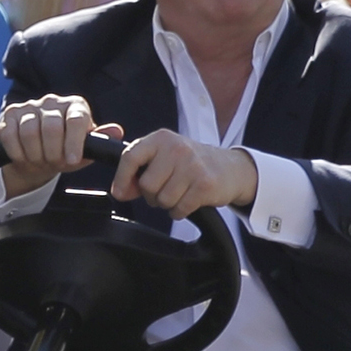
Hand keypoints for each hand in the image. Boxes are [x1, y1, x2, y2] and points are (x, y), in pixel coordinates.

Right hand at [0, 95, 123, 198]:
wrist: (39, 156)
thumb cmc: (65, 152)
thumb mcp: (85, 151)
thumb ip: (100, 142)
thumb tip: (117, 131)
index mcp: (75, 106)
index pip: (76, 120)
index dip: (73, 142)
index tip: (71, 160)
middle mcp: (53, 101)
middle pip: (52, 127)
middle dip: (52, 153)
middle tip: (53, 163)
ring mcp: (29, 106)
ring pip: (29, 132)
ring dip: (34, 154)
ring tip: (40, 161)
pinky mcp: (10, 114)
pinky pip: (10, 135)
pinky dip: (17, 152)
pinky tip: (24, 157)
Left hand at [113, 130, 258, 220]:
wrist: (231, 168)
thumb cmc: (191, 164)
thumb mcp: (164, 157)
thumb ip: (140, 170)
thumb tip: (120, 192)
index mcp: (161, 138)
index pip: (130, 156)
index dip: (121, 178)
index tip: (120, 193)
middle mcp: (176, 148)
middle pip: (146, 185)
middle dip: (152, 195)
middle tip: (166, 189)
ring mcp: (192, 165)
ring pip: (162, 200)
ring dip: (167, 204)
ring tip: (180, 193)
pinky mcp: (205, 184)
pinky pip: (178, 209)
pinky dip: (180, 211)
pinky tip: (189, 200)